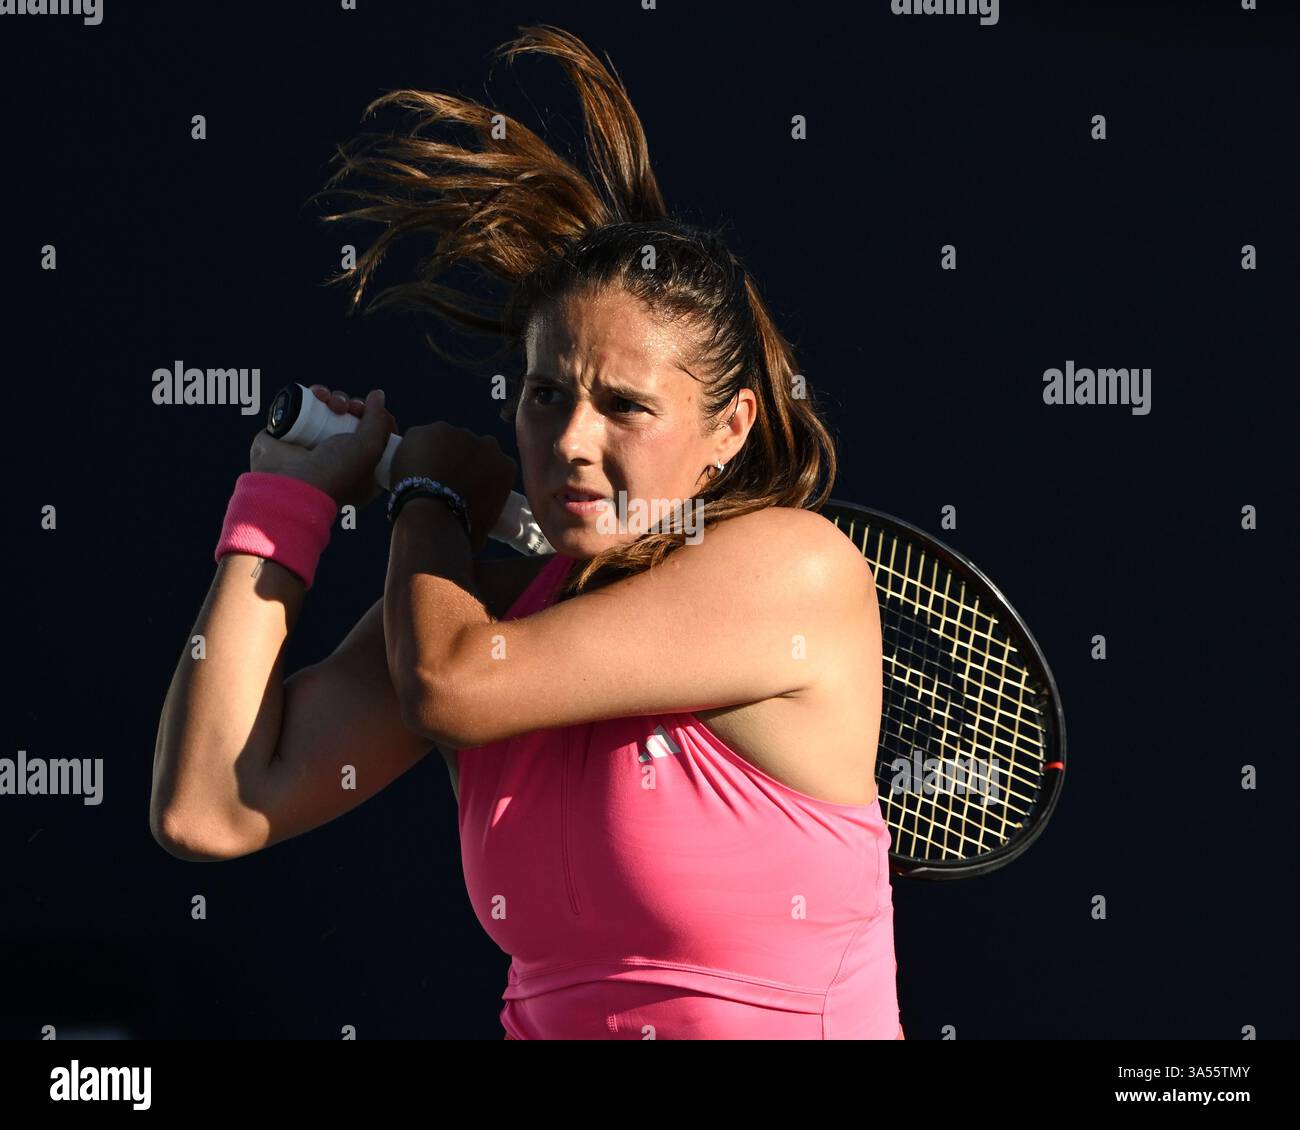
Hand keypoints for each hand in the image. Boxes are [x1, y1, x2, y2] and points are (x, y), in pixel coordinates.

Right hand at [249, 386, 397, 510]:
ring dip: (335, 398)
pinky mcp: (291, 433)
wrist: (291, 483)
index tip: (376, 412)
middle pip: (353, 422)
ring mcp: (312, 447)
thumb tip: (378, 395)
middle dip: (355, 407)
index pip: (377, 441)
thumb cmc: (337, 472)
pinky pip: (306, 407)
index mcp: (361, 473)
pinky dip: (313, 395)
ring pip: (330, 412)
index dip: (379, 421)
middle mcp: (338, 460)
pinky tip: (317, 393)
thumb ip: (379, 421)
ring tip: (330, 401)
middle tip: (350, 407)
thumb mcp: (369, 449)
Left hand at [390, 421, 517, 552]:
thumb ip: (481, 527)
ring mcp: (455, 433)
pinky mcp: (426, 430)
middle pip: (473, 449)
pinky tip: (410, 466)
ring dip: (439, 453)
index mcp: (503, 465)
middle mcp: (484, 443)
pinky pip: (420, 438)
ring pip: (446, 440)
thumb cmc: (460, 523)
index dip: (480, 477)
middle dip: (461, 461)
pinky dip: (416, 449)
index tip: (468, 489)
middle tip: (446, 483)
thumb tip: (474, 540)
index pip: (495, 466)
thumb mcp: (481, 528)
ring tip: (424, 476)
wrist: (432, 508)